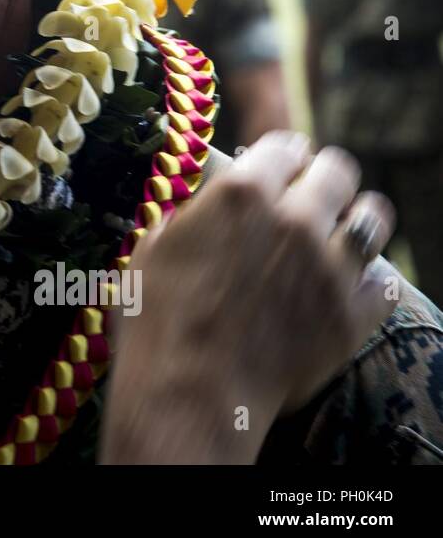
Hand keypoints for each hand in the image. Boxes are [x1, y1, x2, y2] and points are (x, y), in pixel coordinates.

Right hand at [100, 131, 395, 462]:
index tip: (279, 164)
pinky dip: (369, 281)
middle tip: (312, 194)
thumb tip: (196, 209)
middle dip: (325, 178)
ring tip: (342, 231)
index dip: (281, 155)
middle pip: (339, 171)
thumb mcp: (153, 250)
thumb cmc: (156, 320)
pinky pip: (383, 282)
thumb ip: (187, 218)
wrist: (190, 392)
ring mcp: (331, 268)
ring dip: (356, 220)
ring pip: (374, 219)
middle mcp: (295, 220)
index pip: (284, 145)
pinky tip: (349, 285)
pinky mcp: (352, 315)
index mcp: (241, 194)